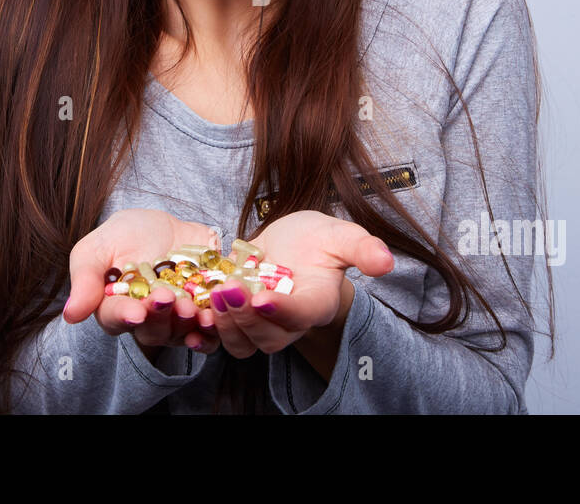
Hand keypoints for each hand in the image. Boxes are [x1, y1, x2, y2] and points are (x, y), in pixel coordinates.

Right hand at [62, 208, 222, 355]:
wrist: (167, 226)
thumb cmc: (125, 236)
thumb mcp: (98, 247)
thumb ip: (85, 278)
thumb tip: (71, 314)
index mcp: (114, 308)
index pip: (115, 318)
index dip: (125, 316)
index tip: (135, 311)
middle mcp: (145, 321)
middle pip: (150, 330)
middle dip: (159, 316)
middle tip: (166, 297)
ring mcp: (175, 320)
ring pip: (180, 333)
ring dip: (186, 323)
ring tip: (191, 306)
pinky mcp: (203, 313)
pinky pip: (208, 333)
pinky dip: (211, 331)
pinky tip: (212, 320)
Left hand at [203, 210, 394, 358]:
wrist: (292, 246)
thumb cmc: (318, 241)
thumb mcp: (341, 235)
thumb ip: (362, 248)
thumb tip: (386, 261)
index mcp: (317, 302)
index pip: (302, 315)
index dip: (282, 311)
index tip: (262, 297)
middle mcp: (290, 322)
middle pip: (270, 338)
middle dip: (247, 318)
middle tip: (229, 290)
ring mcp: (262, 325)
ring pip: (244, 344)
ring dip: (226, 326)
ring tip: (214, 295)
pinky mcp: (237, 321)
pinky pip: (220, 337)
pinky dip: (205, 331)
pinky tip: (192, 313)